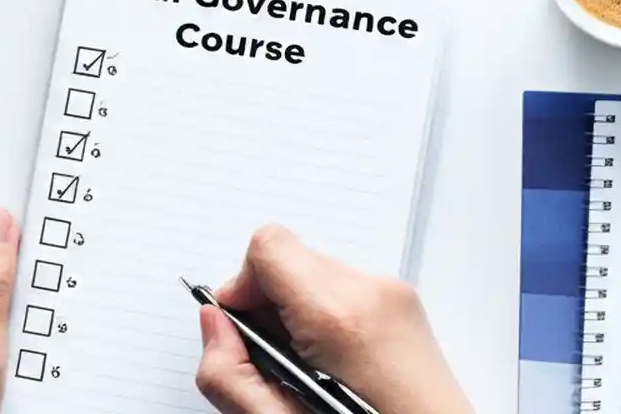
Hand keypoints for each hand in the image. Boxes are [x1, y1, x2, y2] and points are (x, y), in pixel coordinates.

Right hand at [195, 225, 472, 413]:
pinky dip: (324, 318)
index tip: (241, 327)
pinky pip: (343, 290)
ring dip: (296, 314)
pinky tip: (334, 366)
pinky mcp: (406, 305)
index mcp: (339, 316)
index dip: (241, 285)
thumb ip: (229, 374)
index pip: (266, 246)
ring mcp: (396, 296)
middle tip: (276, 362)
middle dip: (267, 305)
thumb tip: (214, 323)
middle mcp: (372, 292)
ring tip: (310, 370)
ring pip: (313, 275)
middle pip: (288, 260)